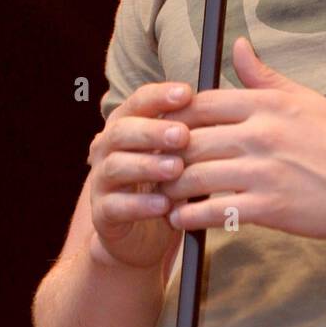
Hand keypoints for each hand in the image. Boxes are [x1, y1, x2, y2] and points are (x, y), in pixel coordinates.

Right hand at [86, 81, 191, 268]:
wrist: (141, 233)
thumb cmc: (166, 182)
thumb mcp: (178, 152)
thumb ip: (191, 129)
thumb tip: (223, 104)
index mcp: (126, 124)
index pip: (138, 101)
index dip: (160, 96)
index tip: (187, 93)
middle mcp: (107, 148)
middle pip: (122, 131)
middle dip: (153, 131)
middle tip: (183, 135)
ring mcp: (101, 181)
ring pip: (116, 166)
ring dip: (148, 166)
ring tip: (176, 169)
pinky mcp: (102, 214)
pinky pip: (116, 206)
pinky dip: (141, 205)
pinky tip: (165, 205)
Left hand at [160, 38, 325, 239]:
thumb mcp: (304, 99)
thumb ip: (264, 76)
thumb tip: (237, 45)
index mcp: (267, 105)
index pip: (201, 104)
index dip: (174, 117)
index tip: (163, 130)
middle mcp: (261, 135)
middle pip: (190, 141)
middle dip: (165, 155)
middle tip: (152, 165)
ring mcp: (263, 172)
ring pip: (195, 177)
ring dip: (171, 188)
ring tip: (161, 193)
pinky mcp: (269, 208)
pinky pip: (214, 211)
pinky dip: (191, 216)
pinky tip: (182, 219)